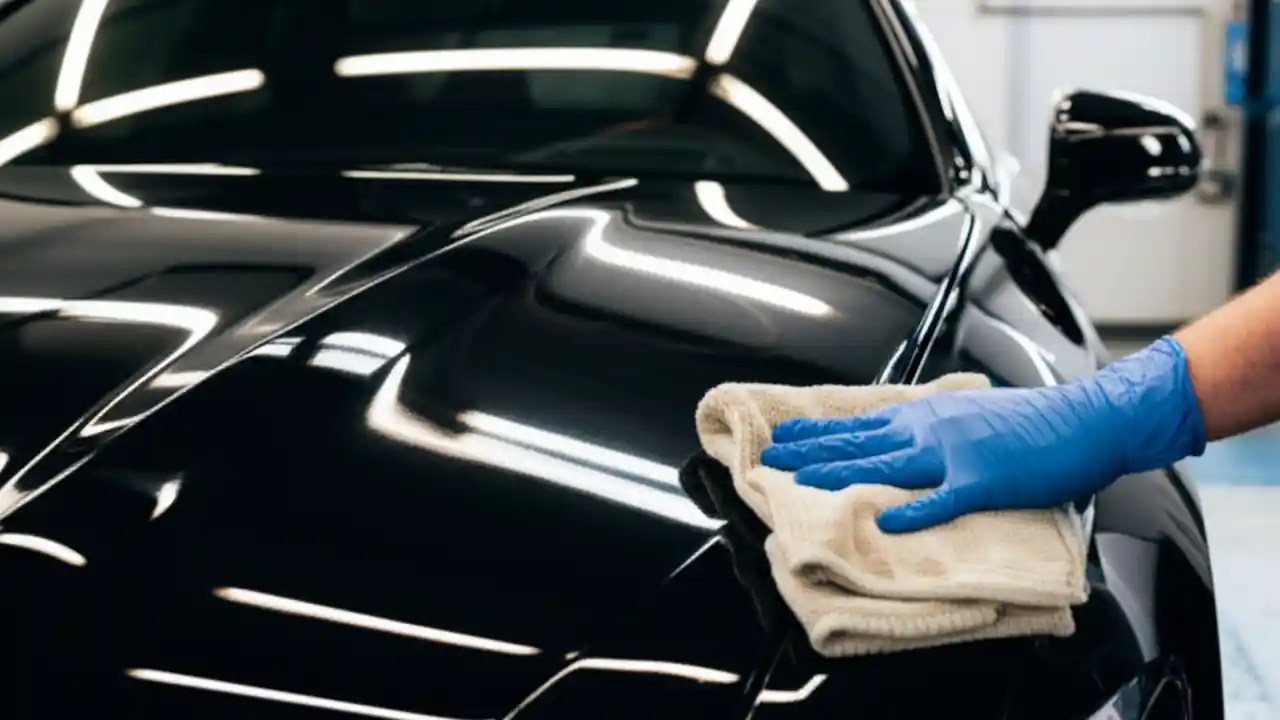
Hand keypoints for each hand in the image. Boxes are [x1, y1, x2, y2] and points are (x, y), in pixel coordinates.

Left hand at [761, 337, 1205, 532]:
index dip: (818, 432)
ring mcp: (955, 453)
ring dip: (841, 473)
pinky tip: (887, 522)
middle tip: (771, 457)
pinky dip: (914, 511)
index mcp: (926, 414)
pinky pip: (943, 498)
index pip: (859, 423)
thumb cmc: (1029, 421)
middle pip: (859, 441)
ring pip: (886, 463)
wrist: (1081, 420)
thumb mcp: (967, 412)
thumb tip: (897, 433)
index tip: (783, 436)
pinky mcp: (984, 479)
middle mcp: (930, 428)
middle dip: (811, 451)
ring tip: (802, 483)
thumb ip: (929, 424)